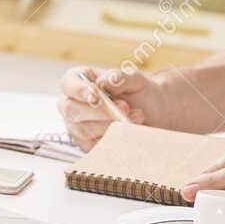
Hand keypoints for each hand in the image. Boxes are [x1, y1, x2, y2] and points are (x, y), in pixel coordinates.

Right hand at [56, 65, 173, 149]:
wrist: (156, 113)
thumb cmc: (141, 92)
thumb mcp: (136, 79)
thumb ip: (120, 77)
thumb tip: (103, 81)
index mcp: (80, 81)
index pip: (68, 84)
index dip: (78, 90)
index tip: (95, 96)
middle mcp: (73, 103)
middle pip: (71, 109)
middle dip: (99, 111)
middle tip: (125, 107)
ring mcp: (77, 126)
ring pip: (82, 130)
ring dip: (110, 125)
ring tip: (136, 117)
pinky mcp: (87, 145)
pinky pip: (92, 146)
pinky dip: (113, 138)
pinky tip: (129, 131)